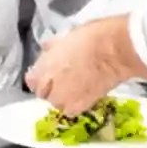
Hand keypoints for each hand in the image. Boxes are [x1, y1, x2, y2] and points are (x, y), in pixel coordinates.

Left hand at [25, 15, 146, 115]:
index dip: (40, 77)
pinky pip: (72, 111)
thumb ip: (52, 48)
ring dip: (64, 98)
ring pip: (57, 104)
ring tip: (76, 88)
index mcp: (43, 67)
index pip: (31, 81)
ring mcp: (65, 97)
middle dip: (51, 88)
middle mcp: (50, 85)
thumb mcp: (66, 37)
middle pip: (43, 94)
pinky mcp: (82, 105)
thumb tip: (48, 49)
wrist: (115, 49)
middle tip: (65, 80)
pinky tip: (84, 95)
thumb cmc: (92, 37)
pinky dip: (77, 105)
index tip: (48, 74)